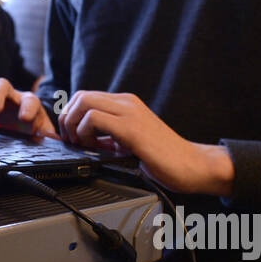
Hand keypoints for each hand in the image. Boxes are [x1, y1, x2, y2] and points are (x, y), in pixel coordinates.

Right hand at [0, 77, 57, 138]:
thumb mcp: (40, 132)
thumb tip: (54, 139)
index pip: (30, 100)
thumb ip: (47, 134)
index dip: (28, 108)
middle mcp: (10, 96)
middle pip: (3, 86)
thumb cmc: (30, 128)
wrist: (17, 126)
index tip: (25, 119)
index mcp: (28, 103)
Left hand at [58, 91, 233, 196]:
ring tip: (81, 144)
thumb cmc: (163, 158)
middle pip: (81, 96)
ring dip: (74, 125)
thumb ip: (108, 137)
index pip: (86, 97)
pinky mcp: (131, 128)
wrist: (192, 165)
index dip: (72, 115)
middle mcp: (127, 102)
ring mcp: (130, 112)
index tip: (72, 136)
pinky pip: (94, 118)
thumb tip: (82, 140)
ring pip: (84, 102)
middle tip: (72, 140)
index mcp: (126, 104)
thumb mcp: (128, 142)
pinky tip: (94, 148)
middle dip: (67, 119)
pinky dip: (85, 133)